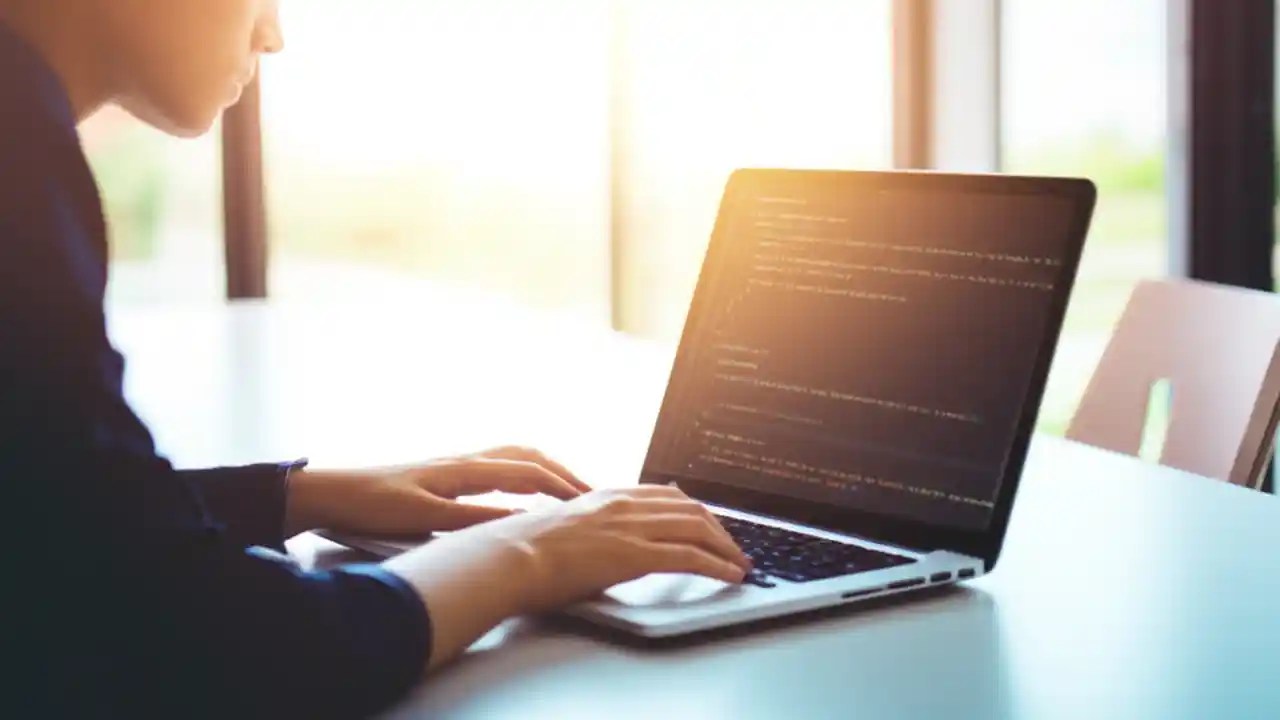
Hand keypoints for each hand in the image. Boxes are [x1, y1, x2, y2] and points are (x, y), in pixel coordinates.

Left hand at [284, 446, 590, 536]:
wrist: (332, 491)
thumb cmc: (372, 505)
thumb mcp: (424, 516)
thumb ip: (473, 517)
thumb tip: (521, 517)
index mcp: (464, 469)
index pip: (528, 474)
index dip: (563, 487)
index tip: (593, 502)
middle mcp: (464, 459)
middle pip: (528, 456)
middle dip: (564, 473)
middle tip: (593, 493)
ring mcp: (455, 463)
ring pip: (514, 456)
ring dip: (546, 468)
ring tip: (568, 488)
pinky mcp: (445, 472)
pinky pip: (498, 464)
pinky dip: (524, 471)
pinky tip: (523, 488)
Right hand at [383, 484, 750, 669]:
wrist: (510, 557)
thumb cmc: (526, 551)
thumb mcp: (564, 527)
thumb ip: (591, 527)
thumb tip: (602, 542)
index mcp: (608, 495)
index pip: (667, 494)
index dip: (696, 510)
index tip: (710, 525)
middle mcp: (625, 504)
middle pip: (691, 508)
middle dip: (720, 529)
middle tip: (734, 548)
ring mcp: (632, 526)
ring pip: (698, 528)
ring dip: (726, 547)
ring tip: (740, 564)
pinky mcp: (635, 553)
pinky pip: (690, 556)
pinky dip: (718, 565)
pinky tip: (730, 575)